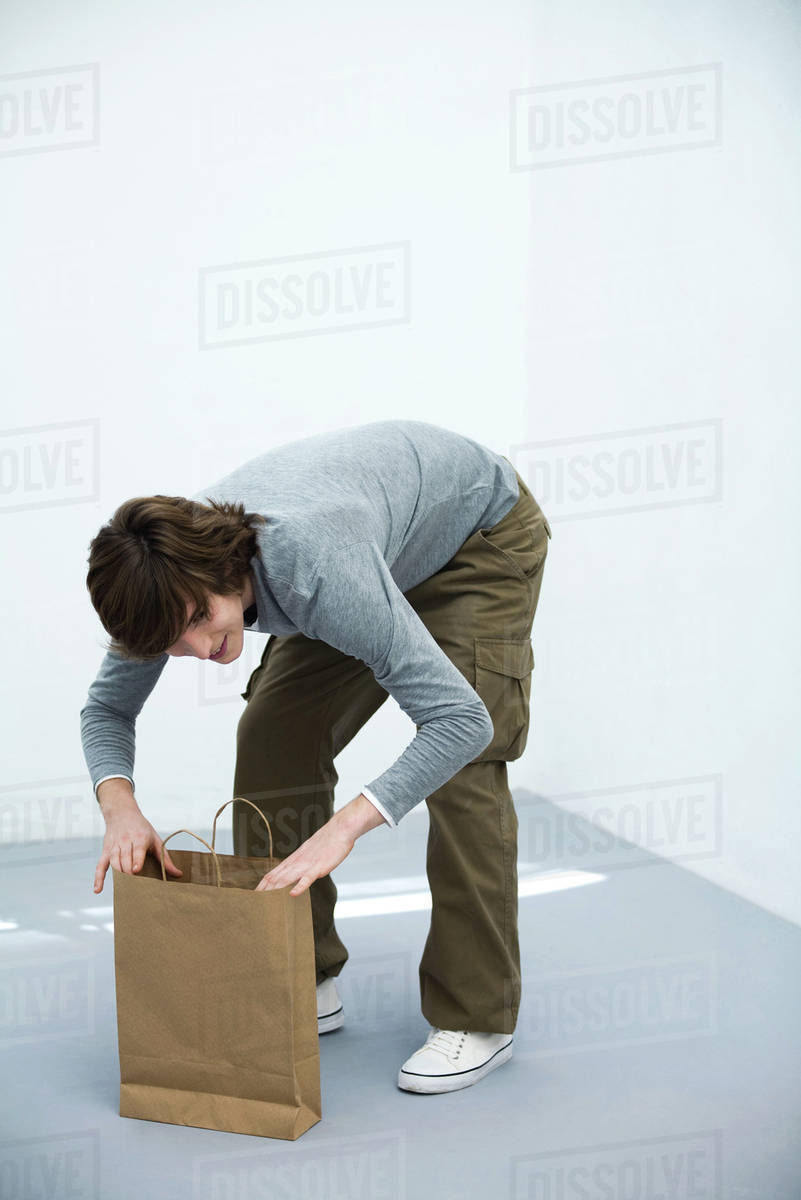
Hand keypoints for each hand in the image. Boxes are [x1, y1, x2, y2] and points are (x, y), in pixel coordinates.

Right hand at [93, 808, 182, 892]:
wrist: (122, 813)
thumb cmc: (141, 828)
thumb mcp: (156, 839)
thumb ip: (166, 858)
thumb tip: (178, 874)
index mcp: (140, 838)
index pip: (137, 851)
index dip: (136, 861)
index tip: (136, 870)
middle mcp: (125, 842)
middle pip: (125, 860)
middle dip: (129, 874)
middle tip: (136, 887)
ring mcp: (114, 846)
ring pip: (114, 863)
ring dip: (119, 875)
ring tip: (126, 887)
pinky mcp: (106, 851)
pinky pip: (100, 865)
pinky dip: (99, 878)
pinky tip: (98, 890)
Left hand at [255, 793, 385, 896]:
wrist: (339, 829)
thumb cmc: (327, 842)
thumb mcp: (309, 853)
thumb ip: (301, 864)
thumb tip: (294, 873)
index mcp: (294, 859)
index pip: (273, 873)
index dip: (262, 884)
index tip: (253, 894)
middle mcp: (297, 862)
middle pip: (275, 877)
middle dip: (263, 890)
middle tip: (251, 901)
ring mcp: (307, 864)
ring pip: (287, 878)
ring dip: (275, 889)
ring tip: (264, 899)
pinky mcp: (319, 867)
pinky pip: (307, 878)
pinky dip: (299, 886)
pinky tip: (293, 894)